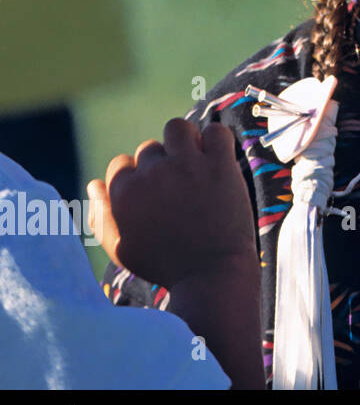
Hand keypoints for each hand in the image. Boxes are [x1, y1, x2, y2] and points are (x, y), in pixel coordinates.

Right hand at [88, 118, 257, 290]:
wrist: (211, 276)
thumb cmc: (165, 266)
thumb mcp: (121, 249)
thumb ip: (101, 216)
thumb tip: (93, 183)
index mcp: (123, 191)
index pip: (122, 163)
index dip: (138, 178)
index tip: (156, 197)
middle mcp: (151, 173)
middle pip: (150, 148)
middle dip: (162, 165)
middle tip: (181, 190)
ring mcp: (186, 166)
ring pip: (178, 128)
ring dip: (185, 142)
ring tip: (197, 165)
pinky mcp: (219, 165)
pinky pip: (216, 131)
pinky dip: (217, 141)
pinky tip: (219, 160)